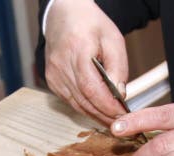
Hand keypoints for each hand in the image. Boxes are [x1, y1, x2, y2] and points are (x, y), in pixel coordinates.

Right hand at [43, 0, 128, 123]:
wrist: (64, 15)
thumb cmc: (89, 24)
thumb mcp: (113, 39)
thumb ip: (118, 67)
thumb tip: (119, 94)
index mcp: (77, 49)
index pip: (91, 87)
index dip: (106, 105)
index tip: (122, 114)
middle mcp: (61, 65)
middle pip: (83, 100)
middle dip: (104, 114)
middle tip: (121, 122)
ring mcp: (53, 74)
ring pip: (76, 104)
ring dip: (95, 115)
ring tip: (112, 120)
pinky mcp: (52, 81)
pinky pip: (70, 100)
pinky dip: (85, 108)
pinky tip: (97, 111)